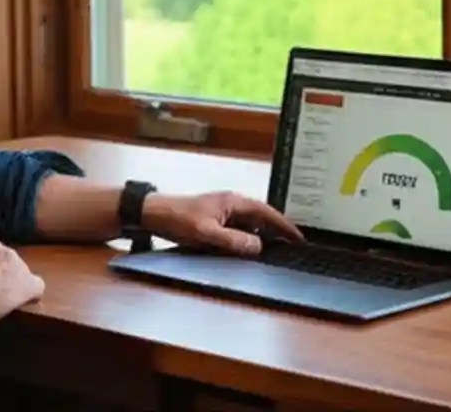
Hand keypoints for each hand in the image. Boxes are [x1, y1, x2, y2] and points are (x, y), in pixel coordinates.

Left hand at [141, 191, 303, 255]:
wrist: (153, 213)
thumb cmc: (177, 218)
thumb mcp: (206, 233)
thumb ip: (233, 241)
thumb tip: (258, 247)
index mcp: (233, 201)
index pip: (266, 212)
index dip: (284, 225)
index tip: (298, 237)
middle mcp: (231, 203)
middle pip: (261, 217)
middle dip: (277, 230)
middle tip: (292, 245)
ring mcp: (223, 211)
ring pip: (250, 223)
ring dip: (263, 235)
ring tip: (277, 248)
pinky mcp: (215, 219)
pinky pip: (239, 228)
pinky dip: (248, 237)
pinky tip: (249, 248)